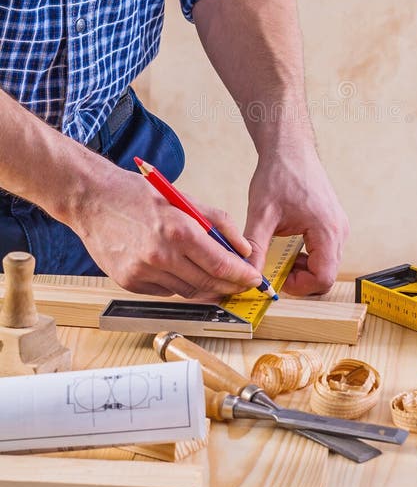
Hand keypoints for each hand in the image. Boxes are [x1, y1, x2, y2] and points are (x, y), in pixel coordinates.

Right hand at [68, 158, 261, 297]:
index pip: (221, 265)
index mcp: (178, 231)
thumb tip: (243, 248)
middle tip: (242, 284)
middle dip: (230, 286)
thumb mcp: (184, 199)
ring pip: (187, 291)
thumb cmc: (137, 194)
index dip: (242, 276)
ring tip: (214, 276)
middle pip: (207, 283)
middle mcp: (160, 256)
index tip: (254, 280)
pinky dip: (178, 284)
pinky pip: (165, 291)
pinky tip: (180, 269)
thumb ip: (219, 223)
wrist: (92, 200)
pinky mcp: (129, 283)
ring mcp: (142, 272)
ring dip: (205, 286)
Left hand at [244, 137, 349, 294]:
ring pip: (327, 263)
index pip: (323, 278)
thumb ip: (254, 248)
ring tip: (279, 258)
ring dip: (304, 268)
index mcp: (327, 230)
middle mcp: (339, 230)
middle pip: (327, 274)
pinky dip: (308, 257)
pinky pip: (325, 251)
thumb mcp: (261, 214)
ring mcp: (338, 226)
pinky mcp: (332, 222)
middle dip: (301, 279)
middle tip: (276, 271)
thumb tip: (247, 275)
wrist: (289, 148)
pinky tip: (287, 247)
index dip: (300, 287)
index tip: (278, 280)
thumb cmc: (279, 174)